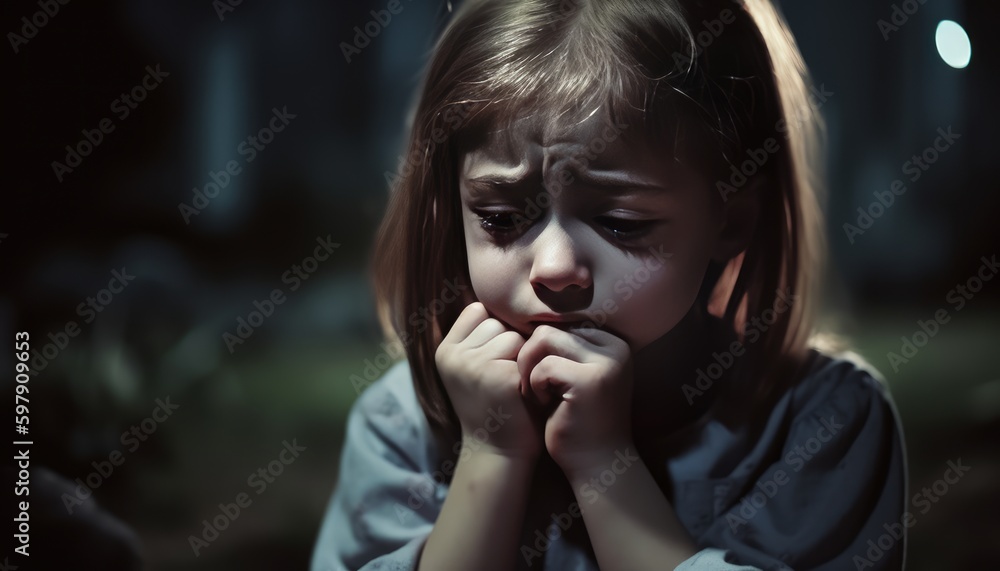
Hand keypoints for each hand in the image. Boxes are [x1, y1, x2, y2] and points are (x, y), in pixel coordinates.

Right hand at [435, 302, 544, 458]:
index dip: (495, 333)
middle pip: (497, 321)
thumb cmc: (497, 406)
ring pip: (512, 335)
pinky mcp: (496, 374)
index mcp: (445, 350)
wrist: (501, 453)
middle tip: (506, 380)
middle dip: (509, 346)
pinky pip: (526, 351)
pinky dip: (531, 369)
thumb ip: (480, 336)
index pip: (479, 311)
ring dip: (522, 357)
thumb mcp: (476, 368)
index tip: (496, 364)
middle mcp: (453, 355)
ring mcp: (472, 364)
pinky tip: (523, 392)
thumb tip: (504, 295)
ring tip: (514, 385)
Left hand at [516, 325, 634, 475]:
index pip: (560, 325)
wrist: (596, 463)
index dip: (539, 351)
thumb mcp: (573, 377)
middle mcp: (615, 347)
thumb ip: (563, 349)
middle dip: (529, 357)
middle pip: (549, 329)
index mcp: (613, 343)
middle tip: (531, 386)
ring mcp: (606, 363)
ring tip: (535, 392)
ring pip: (543, 339)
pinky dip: (534, 384)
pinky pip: (544, 366)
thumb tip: (526, 320)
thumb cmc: (576, 420)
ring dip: (529, 367)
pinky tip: (542, 403)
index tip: (542, 379)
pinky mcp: (590, 380)